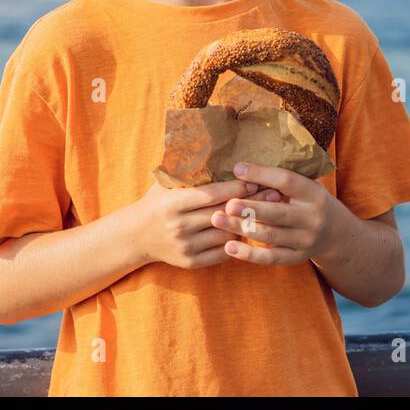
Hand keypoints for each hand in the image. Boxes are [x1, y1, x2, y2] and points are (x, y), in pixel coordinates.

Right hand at [130, 179, 281, 268]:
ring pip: (226, 235)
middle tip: (274, 195)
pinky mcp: (190, 262)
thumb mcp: (166, 183)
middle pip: (223, 214)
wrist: (136, 235)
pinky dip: (236, 243)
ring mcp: (185, 246)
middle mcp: (179, 226)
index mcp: (173, 203)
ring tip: (267, 214)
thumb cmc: (157, 202)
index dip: (237, 187)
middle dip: (251, 204)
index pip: (212, 195)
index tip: (257, 180)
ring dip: (246, 225)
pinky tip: (248, 232)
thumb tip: (216, 147)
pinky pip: (222, 253)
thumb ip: (189, 171)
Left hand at [210, 162, 341, 265]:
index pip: (287, 181)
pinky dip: (249, 254)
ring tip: (218, 221)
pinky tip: (229, 247)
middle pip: (278, 213)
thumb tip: (238, 168)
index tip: (237, 170)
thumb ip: (278, 178)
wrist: (334, 233)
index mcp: (313, 194)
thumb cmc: (307, 201)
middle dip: (251, 209)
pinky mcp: (296, 257)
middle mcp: (312, 218)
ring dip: (242, 228)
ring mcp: (305, 240)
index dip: (262, 175)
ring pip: (271, 235)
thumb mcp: (303, 185)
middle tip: (227, 204)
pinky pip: (270, 257)